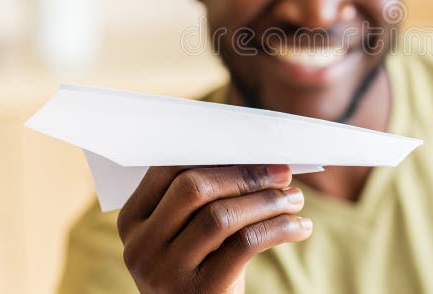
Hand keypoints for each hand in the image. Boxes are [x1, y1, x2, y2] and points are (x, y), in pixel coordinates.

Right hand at [117, 164, 311, 292]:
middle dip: (245, 174)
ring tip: (295, 199)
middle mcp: (140, 247)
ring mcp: (165, 272)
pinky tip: (300, 227)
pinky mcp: (199, 291)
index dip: (215, 154)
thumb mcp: (190, 234)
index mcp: (132, 221)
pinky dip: (279, 229)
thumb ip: (205, 196)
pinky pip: (245, 244)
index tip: (254, 151)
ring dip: (268, 201)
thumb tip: (255, 153)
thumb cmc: (203, 267)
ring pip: (221, 215)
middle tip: (283, 172)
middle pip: (194, 188)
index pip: (169, 169)